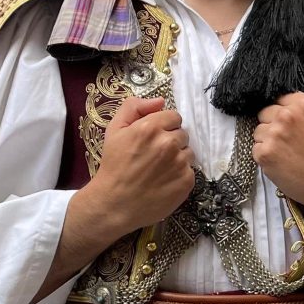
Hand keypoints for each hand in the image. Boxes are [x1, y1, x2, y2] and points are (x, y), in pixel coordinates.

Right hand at [83, 95, 195, 232]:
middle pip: (182, 133)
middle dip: (171, 140)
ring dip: (177, 157)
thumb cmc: (113, 165)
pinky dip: (179, 174)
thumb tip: (160, 101)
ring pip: (188, 152)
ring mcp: (180, 163)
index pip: (174, 116)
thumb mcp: (114, 129)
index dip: (164, 126)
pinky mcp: (187, 181)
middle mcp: (168, 143)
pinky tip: (164, 180)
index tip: (153, 137)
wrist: (115, 203)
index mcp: (151, 127)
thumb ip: (134, 107)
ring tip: (159, 168)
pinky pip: (190, 170)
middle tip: (154, 154)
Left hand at [253, 85, 303, 212]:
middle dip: (273, 124)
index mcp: (302, 104)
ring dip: (268, 140)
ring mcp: (273, 135)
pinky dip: (265, 156)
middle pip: (265, 113)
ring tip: (286, 152)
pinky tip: (281, 161)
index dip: (284, 112)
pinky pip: (256, 149)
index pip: (278, 99)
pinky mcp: (264, 154)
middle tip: (289, 140)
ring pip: (258, 131)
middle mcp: (285, 116)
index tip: (293, 125)